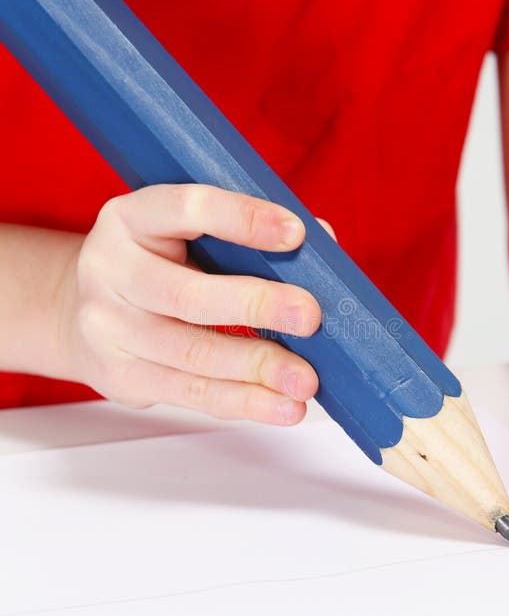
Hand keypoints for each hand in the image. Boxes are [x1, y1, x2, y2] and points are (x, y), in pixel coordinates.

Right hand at [56, 184, 321, 422]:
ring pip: (193, 354)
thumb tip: (320, 251)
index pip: (187, 209)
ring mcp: (109, 329)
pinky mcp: (120, 377)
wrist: (81, 311)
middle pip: (188, 296)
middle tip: (310, 316)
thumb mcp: (184, 233)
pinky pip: (191, 393)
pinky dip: (244, 402)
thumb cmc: (155, 263)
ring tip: (305, 379)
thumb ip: (246, 234)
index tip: (297, 234)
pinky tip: (282, 406)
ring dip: (257, 368)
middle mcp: (110, 270)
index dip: (243, 220)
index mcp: (130, 218)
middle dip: (257, 306)